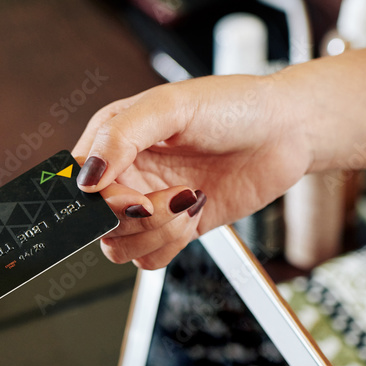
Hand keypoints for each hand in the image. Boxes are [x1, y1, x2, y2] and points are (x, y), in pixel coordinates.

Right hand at [73, 74, 310, 268]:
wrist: (287, 131)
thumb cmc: (234, 105)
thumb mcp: (171, 105)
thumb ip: (121, 136)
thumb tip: (86, 178)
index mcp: (111, 139)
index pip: (77, 183)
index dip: (100, 200)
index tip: (134, 197)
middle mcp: (124, 174)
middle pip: (96, 222)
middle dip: (137, 217)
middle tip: (173, 196)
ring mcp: (147, 204)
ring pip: (120, 247)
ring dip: (157, 232)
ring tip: (189, 199)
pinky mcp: (172, 228)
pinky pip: (148, 260)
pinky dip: (171, 245)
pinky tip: (195, 212)